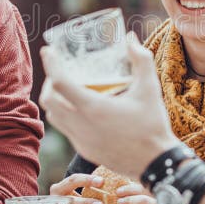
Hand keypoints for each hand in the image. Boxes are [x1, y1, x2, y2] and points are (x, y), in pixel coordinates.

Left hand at [40, 33, 180, 177]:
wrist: (156, 164)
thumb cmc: (153, 125)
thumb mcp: (150, 89)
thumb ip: (141, 60)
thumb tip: (131, 39)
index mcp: (94, 108)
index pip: (60, 82)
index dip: (51, 64)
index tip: (48, 51)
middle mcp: (82, 125)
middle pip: (49, 100)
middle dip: (49, 82)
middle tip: (60, 70)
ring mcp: (81, 140)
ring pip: (54, 117)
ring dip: (54, 100)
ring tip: (67, 88)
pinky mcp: (85, 150)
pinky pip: (65, 129)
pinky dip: (65, 115)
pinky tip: (81, 109)